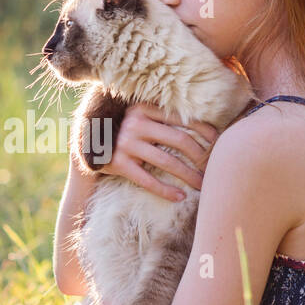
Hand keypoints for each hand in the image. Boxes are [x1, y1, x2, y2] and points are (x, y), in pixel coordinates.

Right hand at [99, 102, 219, 200]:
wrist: (86, 145)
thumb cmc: (123, 131)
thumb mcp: (138, 117)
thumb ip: (160, 116)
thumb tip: (202, 125)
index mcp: (144, 107)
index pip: (182, 118)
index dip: (204, 131)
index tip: (218, 143)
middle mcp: (135, 122)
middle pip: (180, 140)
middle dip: (201, 157)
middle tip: (212, 168)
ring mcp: (125, 143)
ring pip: (167, 162)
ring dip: (189, 175)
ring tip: (202, 185)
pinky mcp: (117, 163)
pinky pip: (147, 180)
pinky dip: (166, 190)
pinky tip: (180, 197)